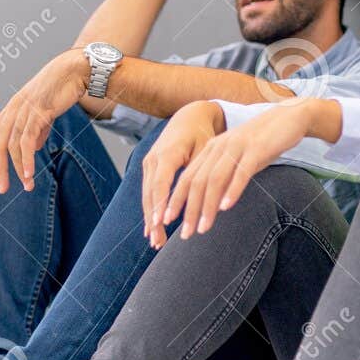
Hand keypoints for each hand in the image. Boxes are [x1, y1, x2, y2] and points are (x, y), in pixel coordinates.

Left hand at [0, 49, 88, 192]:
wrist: (74, 71)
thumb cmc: (61, 90)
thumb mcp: (45, 114)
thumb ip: (38, 131)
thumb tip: (33, 150)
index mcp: (12, 108)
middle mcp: (14, 109)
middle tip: (2, 189)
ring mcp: (25, 110)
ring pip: (13, 145)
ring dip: (19, 169)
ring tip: (27, 186)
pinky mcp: (38, 112)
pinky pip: (27, 141)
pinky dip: (27, 160)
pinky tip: (29, 174)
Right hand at [141, 101, 223, 247]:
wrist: (188, 117)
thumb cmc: (202, 134)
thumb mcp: (206, 149)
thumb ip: (205, 173)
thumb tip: (212, 199)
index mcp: (168, 152)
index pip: (161, 183)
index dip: (161, 204)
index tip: (162, 223)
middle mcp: (153, 158)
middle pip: (151, 194)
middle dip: (154, 220)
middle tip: (158, 243)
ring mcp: (148, 163)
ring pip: (147, 196)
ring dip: (151, 220)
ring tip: (155, 242)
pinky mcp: (149, 168)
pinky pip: (148, 193)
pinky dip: (150, 211)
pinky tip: (153, 229)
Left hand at [163, 102, 315, 238]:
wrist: (289, 118)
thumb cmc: (263, 144)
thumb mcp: (238, 159)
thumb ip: (224, 178)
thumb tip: (212, 205)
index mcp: (211, 149)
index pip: (187, 178)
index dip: (175, 199)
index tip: (166, 220)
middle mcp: (219, 147)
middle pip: (197, 182)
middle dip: (189, 210)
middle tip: (185, 234)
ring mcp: (237, 147)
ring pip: (215, 180)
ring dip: (207, 207)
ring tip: (203, 228)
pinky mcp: (256, 149)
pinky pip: (241, 172)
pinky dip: (231, 191)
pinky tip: (225, 208)